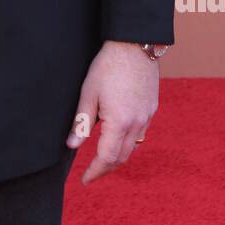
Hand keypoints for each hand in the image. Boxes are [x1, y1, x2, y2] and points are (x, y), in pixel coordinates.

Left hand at [66, 40, 158, 183]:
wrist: (134, 45)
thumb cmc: (108, 66)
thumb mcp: (88, 93)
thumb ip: (81, 122)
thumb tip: (72, 145)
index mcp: (119, 122)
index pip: (106, 158)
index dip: (94, 172)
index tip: (84, 180)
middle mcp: (137, 123)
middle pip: (122, 157)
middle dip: (105, 169)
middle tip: (91, 174)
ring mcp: (147, 116)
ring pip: (133, 147)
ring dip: (117, 157)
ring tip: (102, 158)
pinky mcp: (151, 108)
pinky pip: (140, 133)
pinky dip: (127, 142)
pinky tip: (117, 137)